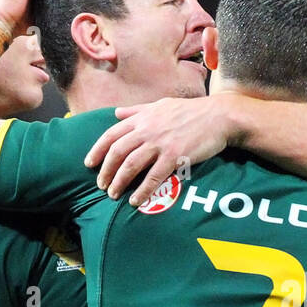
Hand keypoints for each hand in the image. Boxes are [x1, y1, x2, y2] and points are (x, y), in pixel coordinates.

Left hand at [84, 96, 236, 204]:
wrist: (218, 117)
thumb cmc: (190, 111)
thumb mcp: (160, 105)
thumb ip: (136, 111)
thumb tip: (117, 114)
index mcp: (142, 118)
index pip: (111, 134)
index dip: (97, 150)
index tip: (89, 164)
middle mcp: (147, 130)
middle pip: (117, 152)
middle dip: (106, 171)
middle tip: (101, 185)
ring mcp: (161, 144)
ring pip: (131, 165)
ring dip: (119, 182)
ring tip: (113, 195)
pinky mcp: (175, 157)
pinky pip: (154, 177)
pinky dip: (143, 191)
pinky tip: (136, 201)